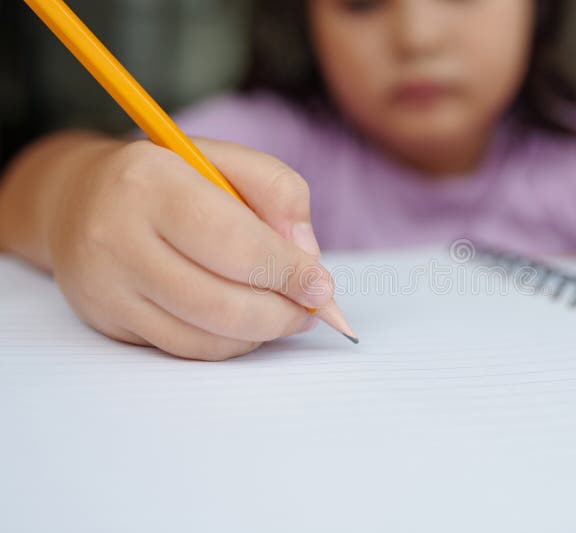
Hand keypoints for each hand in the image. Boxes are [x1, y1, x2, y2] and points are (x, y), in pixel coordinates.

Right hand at [46, 138, 330, 359]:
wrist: (77, 199)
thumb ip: (280, 193)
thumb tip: (307, 257)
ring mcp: (107, 286)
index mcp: (152, 182)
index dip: (288, 273)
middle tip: (310, 310)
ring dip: (260, 334)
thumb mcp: (226, 161)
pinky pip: (185, 349)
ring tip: (285, 315)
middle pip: (221, 303)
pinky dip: (230, 344)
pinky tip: (247, 324)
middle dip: (281, 314)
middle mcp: (118, 237)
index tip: (322, 288)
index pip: (235, 244)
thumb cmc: (168, 178)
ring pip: (205, 337)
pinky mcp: (107, 321)